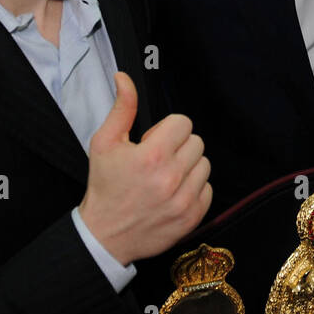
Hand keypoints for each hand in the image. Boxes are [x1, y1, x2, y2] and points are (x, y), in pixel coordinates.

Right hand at [79, 73, 211, 265]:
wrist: (105, 235)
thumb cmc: (104, 186)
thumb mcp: (105, 143)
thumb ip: (122, 108)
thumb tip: (124, 78)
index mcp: (152, 156)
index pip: (183, 123)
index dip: (167, 129)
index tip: (152, 143)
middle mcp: (172, 178)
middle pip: (196, 142)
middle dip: (178, 146)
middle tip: (157, 160)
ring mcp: (184, 200)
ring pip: (204, 164)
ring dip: (188, 167)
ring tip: (165, 177)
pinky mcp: (192, 217)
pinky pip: (208, 189)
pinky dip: (194, 188)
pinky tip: (173, 193)